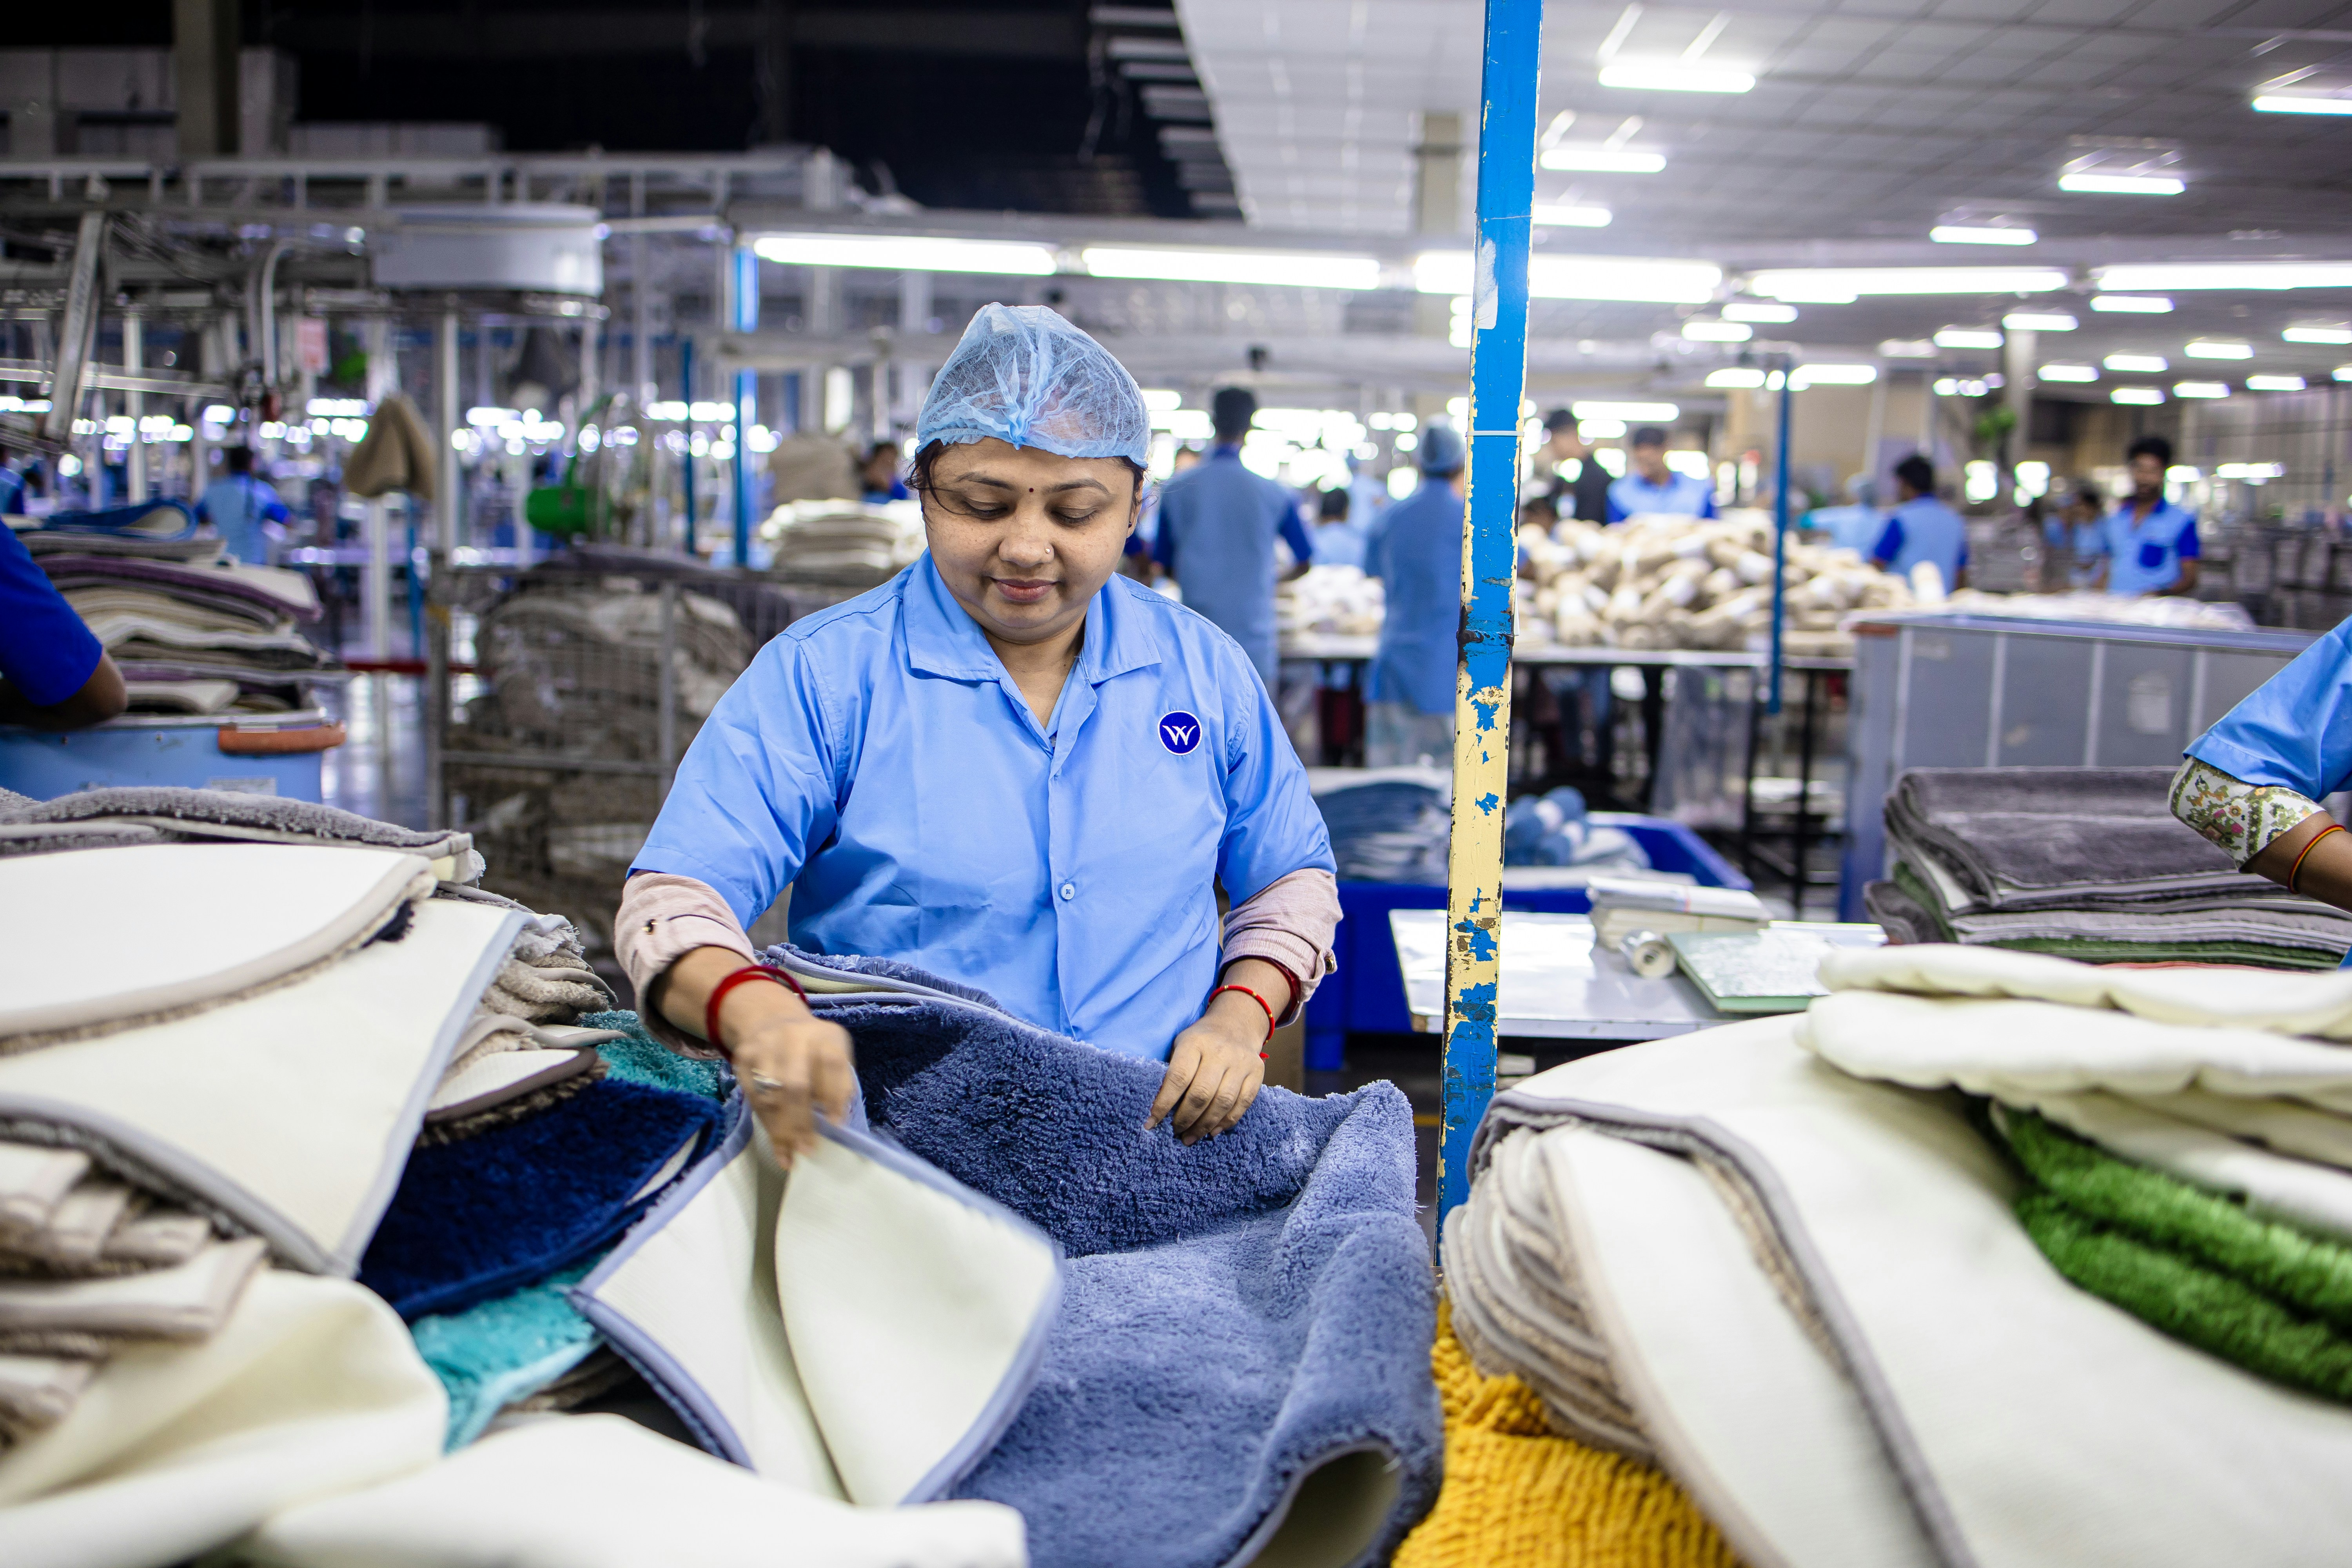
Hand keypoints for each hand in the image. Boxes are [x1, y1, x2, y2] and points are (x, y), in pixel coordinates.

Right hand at [655, 946, 854, 1167]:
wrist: (770, 1019)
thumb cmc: (812, 1049)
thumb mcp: (833, 1055)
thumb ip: (838, 1084)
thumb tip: (835, 1124)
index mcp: (826, 1035)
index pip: (832, 1064)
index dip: (835, 1096)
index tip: (836, 1125)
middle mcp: (794, 1036)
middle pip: (795, 1084)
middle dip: (801, 1121)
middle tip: (808, 1149)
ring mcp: (764, 1046)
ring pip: (770, 1095)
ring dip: (781, 1130)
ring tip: (791, 1154)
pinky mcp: (743, 1057)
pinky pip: (753, 1098)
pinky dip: (766, 1125)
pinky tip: (777, 1146)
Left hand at [1148, 964, 1285, 1144]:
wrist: (1236, 1024)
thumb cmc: (1200, 1041)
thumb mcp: (1180, 1044)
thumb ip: (1171, 1071)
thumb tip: (1157, 1110)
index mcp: (1194, 1042)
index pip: (1178, 1077)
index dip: (1163, 1104)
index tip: (1151, 1123)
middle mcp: (1219, 1051)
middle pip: (1201, 1094)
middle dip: (1185, 1119)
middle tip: (1175, 1132)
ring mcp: (1241, 1062)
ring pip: (1223, 1102)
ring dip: (1204, 1126)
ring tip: (1190, 1138)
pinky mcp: (1257, 1072)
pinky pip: (1242, 1104)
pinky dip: (1226, 1122)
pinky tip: (1212, 1131)